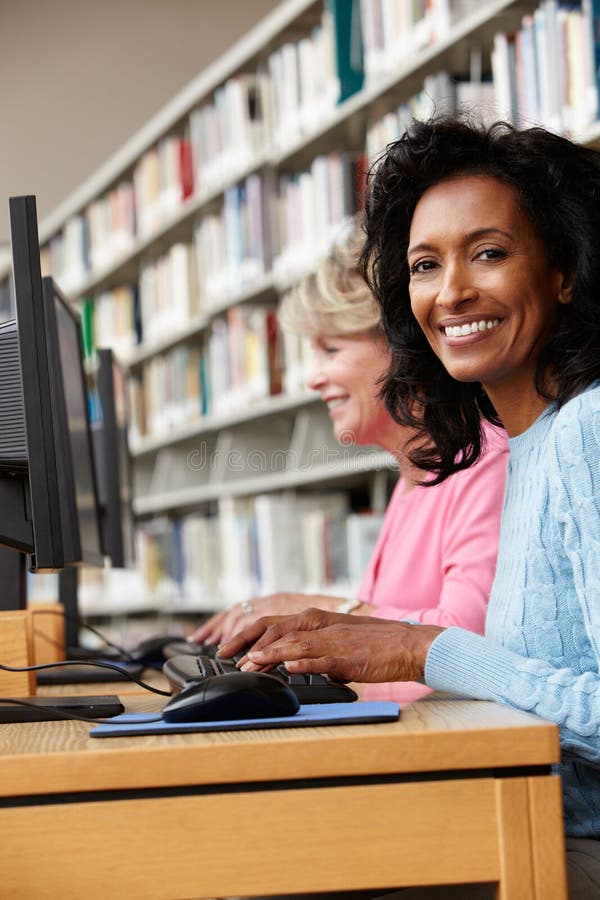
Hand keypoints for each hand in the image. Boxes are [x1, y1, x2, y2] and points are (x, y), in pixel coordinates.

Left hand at [218, 607, 443, 683]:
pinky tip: (288, 668)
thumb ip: (320, 653)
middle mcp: (324, 627)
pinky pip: (322, 659)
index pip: (278, 624)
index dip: (252, 635)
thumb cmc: (380, 646)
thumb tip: (301, 667)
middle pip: (279, 631)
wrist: (410, 644)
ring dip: (269, 656)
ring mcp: (335, 641)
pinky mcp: (349, 657)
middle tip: (229, 658)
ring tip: (249, 666)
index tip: (232, 649)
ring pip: (295, 645)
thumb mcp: (343, 644)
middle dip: (251, 644)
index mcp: (321, 621)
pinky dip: (303, 663)